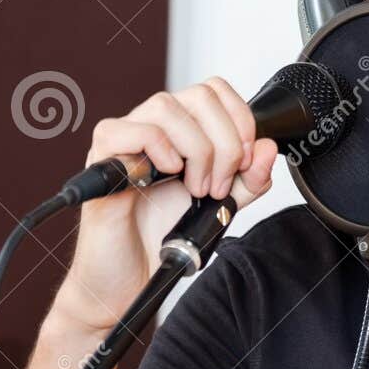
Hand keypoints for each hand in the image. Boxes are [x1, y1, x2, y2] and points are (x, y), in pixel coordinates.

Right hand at [52, 77, 278, 333]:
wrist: (131, 278)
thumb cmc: (165, 238)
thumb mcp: (222, 207)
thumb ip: (248, 180)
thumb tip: (266, 148)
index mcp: (181, 130)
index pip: (215, 90)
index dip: (240, 120)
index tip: (245, 161)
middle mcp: (153, 125)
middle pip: (199, 95)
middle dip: (224, 142)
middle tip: (219, 183)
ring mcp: (125, 137)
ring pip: (167, 106)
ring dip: (196, 150)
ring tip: (196, 189)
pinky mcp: (102, 157)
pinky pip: (132, 129)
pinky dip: (160, 151)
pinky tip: (167, 177)